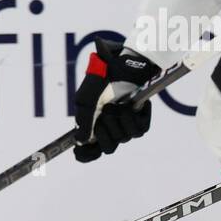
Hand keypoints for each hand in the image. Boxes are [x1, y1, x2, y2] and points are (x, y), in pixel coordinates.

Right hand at [73, 39, 160, 162]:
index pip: (90, 151)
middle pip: (109, 148)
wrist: (125, 64)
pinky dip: (133, 117)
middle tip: (105, 111)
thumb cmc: (103, 79)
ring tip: (117, 103)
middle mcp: (110, 128)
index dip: (86, 156)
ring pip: (124, 139)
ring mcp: (125, 125)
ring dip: (119, 120)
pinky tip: (131, 105)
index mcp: (93, 124)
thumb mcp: (88, 99)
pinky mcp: (141, 120)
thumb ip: (85, 121)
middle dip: (106, 131)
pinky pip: (139, 131)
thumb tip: (81, 142)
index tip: (79, 153)